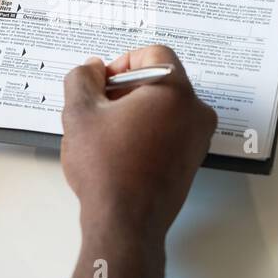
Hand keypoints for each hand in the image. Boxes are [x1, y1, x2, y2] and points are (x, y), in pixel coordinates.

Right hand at [61, 45, 216, 243]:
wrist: (125, 223)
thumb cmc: (108, 171)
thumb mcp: (80, 114)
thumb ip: (82, 79)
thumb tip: (92, 70)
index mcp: (175, 92)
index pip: (154, 54)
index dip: (123, 62)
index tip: (104, 83)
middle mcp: (196, 113)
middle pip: (160, 81)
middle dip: (126, 89)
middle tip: (100, 108)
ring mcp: (197, 139)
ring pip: (164, 108)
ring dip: (135, 112)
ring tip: (107, 133)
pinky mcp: (191, 161)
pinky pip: (170, 131)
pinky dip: (147, 132)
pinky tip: (120, 151)